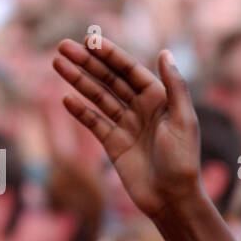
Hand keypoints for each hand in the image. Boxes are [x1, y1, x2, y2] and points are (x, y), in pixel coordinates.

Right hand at [52, 36, 202, 219]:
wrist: (172, 199)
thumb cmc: (183, 161)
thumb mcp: (183, 120)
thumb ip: (175, 87)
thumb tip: (165, 52)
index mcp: (160, 99)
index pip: (130, 70)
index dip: (109, 55)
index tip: (89, 40)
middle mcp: (142, 109)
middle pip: (110, 79)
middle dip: (87, 62)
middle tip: (63, 47)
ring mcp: (126, 126)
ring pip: (99, 97)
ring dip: (79, 81)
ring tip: (57, 64)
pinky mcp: (114, 145)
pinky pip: (94, 122)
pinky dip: (80, 111)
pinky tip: (66, 98)